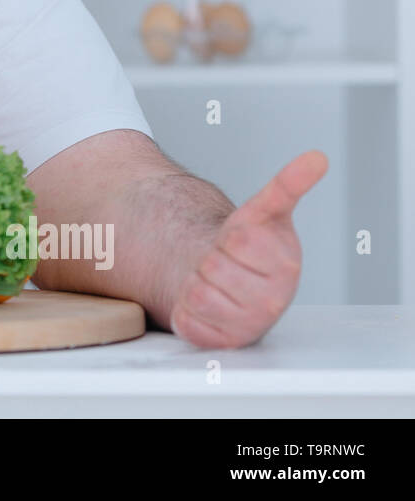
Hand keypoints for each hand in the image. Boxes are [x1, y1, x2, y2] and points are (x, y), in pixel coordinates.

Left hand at [169, 150, 327, 348]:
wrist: (227, 284)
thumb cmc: (247, 247)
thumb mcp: (265, 212)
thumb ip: (287, 187)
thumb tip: (317, 158)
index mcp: (287, 264)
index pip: (237, 240)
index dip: (227, 236)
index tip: (237, 240)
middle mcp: (274, 299)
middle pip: (212, 267)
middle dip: (207, 259)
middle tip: (221, 263)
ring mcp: (250, 324)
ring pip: (195, 294)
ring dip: (192, 283)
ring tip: (212, 282)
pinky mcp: (222, 342)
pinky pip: (185, 320)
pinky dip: (183, 310)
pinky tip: (200, 305)